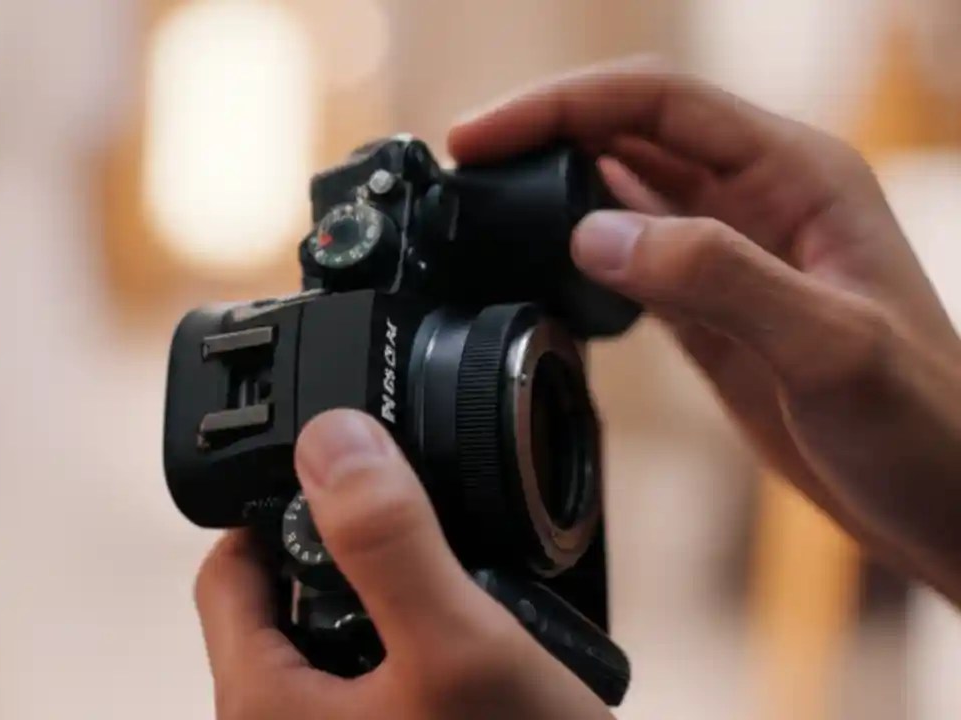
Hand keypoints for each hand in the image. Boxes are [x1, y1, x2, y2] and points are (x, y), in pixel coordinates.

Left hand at [195, 410, 611, 718]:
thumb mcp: (461, 648)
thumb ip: (389, 540)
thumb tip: (332, 439)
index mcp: (261, 708)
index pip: (226, 571)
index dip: (281, 506)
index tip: (349, 476)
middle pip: (281, 607)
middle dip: (345, 560)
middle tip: (421, 534)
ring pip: (332, 648)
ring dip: (387, 607)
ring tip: (459, 595)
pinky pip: (373, 688)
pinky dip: (411, 656)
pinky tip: (473, 658)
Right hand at [450, 59, 960, 603]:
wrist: (949, 506)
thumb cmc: (928, 427)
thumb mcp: (830, 348)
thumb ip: (715, 278)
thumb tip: (592, 231)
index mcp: (796, 174)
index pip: (654, 101)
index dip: (558, 106)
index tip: (478, 138)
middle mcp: (758, 198)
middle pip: (626, 131)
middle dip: (538, 135)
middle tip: (459, 169)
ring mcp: (729, 252)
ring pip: (620, 187)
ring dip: (547, 185)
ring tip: (477, 204)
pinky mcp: (708, 307)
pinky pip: (624, 255)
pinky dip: (569, 249)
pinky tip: (533, 262)